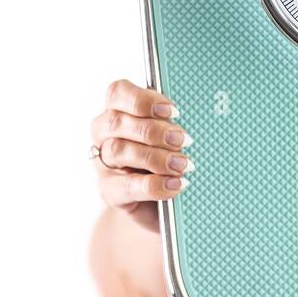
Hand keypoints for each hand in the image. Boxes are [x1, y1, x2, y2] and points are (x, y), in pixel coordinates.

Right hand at [91, 79, 193, 234]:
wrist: (158, 204)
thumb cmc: (166, 159)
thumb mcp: (170, 138)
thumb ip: (173, 125)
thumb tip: (194, 122)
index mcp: (118, 109)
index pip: (118, 92)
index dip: (142, 99)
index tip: (172, 110)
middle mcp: (104, 133)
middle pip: (116, 122)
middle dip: (153, 130)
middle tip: (183, 140)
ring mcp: (103, 162)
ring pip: (118, 150)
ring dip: (155, 157)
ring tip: (183, 165)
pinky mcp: (109, 190)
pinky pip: (126, 186)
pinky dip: (154, 185)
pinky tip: (175, 185)